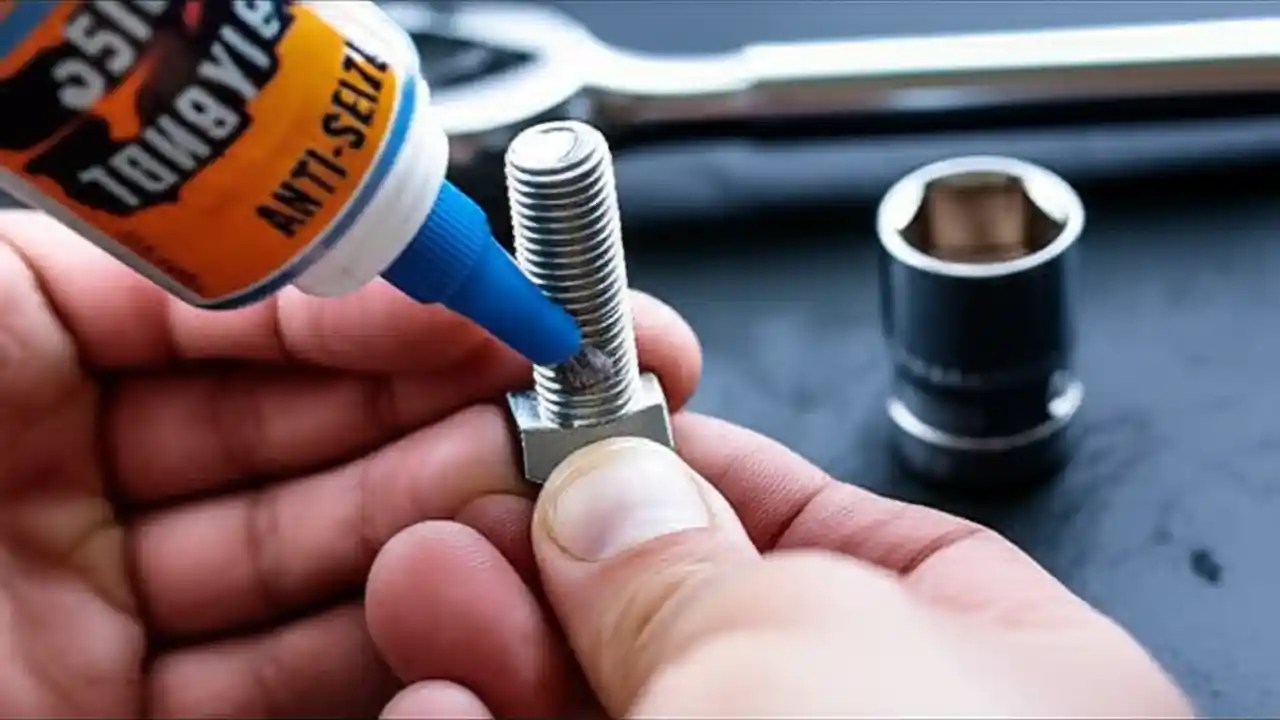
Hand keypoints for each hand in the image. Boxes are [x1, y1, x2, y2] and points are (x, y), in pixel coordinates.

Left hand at [0, 210, 701, 716]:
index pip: (258, 343)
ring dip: (449, 530)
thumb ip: (180, 264)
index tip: (511, 307)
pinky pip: (288, 694)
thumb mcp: (4, 305)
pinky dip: (392, 653)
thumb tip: (363, 256)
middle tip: (564, 403)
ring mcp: (108, 635)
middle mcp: (83, 511)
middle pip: (313, 460)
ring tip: (545, 490)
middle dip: (449, 424)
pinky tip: (471, 604)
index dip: (393, 322)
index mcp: (36, 386)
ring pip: (324, 577)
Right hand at [369, 426, 1193, 715]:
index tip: (580, 434)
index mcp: (986, 675)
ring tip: (417, 583)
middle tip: (460, 512)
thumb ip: (695, 565)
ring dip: (496, 654)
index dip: (692, 473)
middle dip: (559, 565)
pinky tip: (434, 710)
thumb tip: (609, 490)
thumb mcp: (806, 652)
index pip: (826, 536)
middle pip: (689, 635)